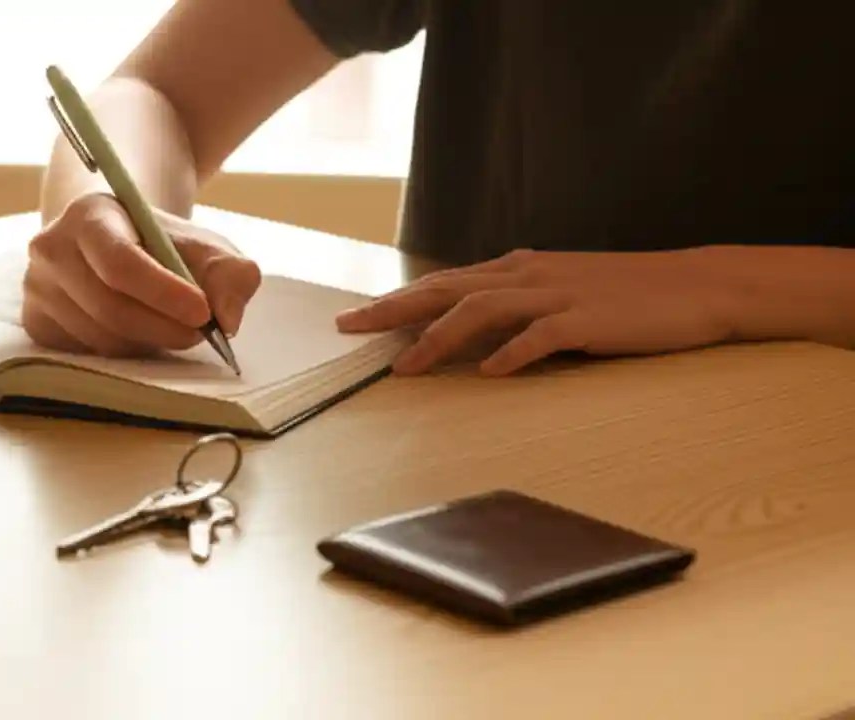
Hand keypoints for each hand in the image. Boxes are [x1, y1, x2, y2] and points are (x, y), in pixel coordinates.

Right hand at [22, 193, 261, 355]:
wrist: (114, 243)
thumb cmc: (162, 246)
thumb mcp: (206, 248)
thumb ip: (231, 274)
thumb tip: (227, 318)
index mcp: (89, 216)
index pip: (120, 261)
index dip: (163, 293)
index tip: (202, 312)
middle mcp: (51, 249)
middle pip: (110, 307)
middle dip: (164, 327)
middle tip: (201, 332)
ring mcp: (37, 288)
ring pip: (101, 338)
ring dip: (147, 343)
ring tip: (171, 328)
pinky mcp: (37, 323)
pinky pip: (86, 354)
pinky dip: (124, 354)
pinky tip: (140, 334)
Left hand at [335, 247, 737, 375]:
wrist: (695, 285)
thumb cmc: (622, 293)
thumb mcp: (557, 290)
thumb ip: (511, 305)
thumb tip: (463, 331)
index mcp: (517, 269)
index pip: (443, 284)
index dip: (395, 301)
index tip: (354, 319)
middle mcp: (528, 275)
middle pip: (446, 289)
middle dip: (394, 311)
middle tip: (349, 329)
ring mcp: (558, 295)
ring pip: (484, 311)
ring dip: (440, 339)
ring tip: (406, 367)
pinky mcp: (590, 318)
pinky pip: (544, 336)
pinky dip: (514, 353)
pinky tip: (491, 373)